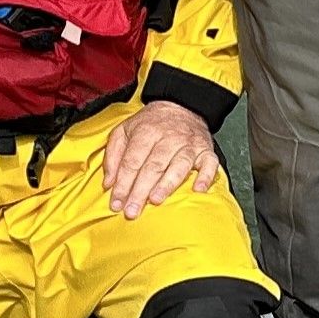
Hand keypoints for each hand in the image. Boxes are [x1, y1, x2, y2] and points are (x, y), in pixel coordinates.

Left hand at [101, 100, 221, 219]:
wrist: (182, 106)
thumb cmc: (151, 124)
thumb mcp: (125, 130)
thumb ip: (113, 155)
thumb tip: (109, 183)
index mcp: (146, 132)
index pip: (132, 161)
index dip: (123, 184)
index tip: (116, 203)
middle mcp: (168, 137)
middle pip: (153, 166)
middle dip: (140, 190)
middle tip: (132, 211)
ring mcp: (189, 145)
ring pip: (179, 166)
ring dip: (167, 184)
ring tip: (156, 200)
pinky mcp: (206, 150)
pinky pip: (209, 164)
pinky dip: (205, 177)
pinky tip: (197, 190)